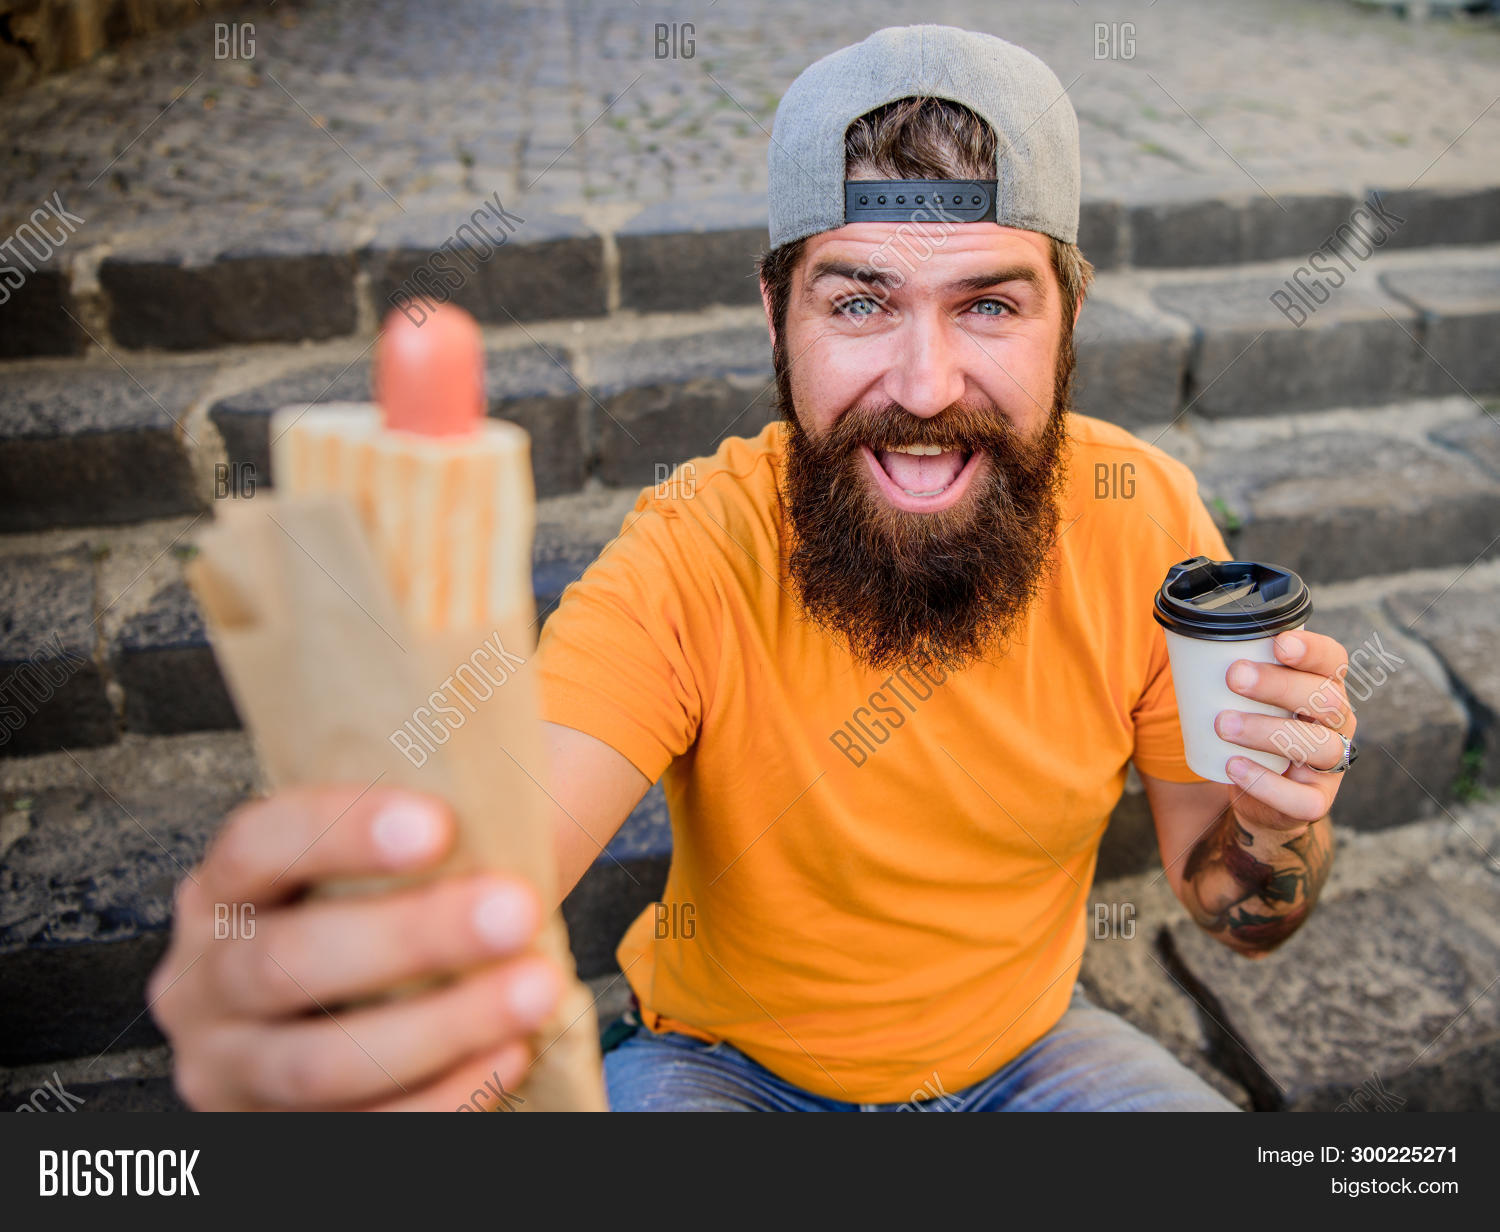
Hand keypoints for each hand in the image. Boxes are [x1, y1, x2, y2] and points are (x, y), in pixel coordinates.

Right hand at [148, 786, 561, 1110]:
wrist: (372, 993)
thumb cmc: (384, 906)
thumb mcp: (373, 860)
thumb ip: (411, 830)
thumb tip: (500, 788)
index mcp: (222, 890)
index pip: (260, 847)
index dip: (343, 833)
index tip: (441, 824)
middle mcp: (203, 982)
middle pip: (287, 961)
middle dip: (409, 937)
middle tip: (515, 910)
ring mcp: (229, 1070)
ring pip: (318, 1064)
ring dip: (437, 1029)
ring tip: (534, 988)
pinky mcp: (274, 1134)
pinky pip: (358, 1129)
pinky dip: (440, 1098)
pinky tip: (510, 1054)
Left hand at [1214, 630, 1355, 836]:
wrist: (1254, 792)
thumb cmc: (1250, 728)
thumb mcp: (1248, 696)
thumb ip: (1233, 667)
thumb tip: (1187, 636)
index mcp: (1324, 688)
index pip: (1333, 661)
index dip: (1313, 650)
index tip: (1280, 643)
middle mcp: (1338, 724)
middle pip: (1325, 700)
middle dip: (1279, 685)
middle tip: (1235, 677)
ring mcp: (1332, 765)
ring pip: (1317, 746)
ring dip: (1267, 731)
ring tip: (1223, 724)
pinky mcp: (1315, 801)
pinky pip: (1301, 798)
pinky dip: (1265, 782)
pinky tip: (1234, 766)